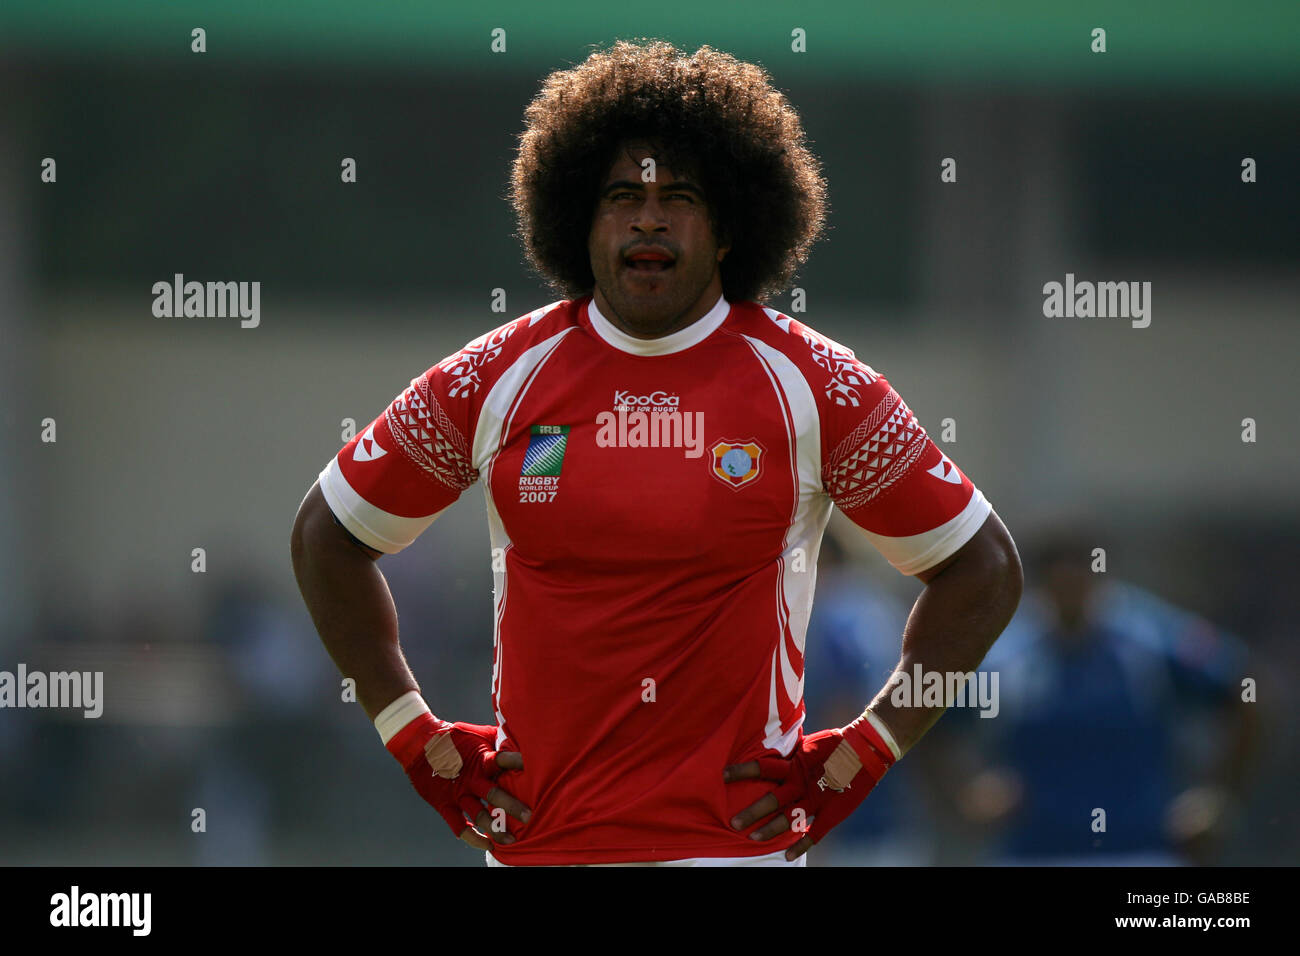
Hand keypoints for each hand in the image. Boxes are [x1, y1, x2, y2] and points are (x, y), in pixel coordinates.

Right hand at [392, 718, 531, 847]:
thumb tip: (521, 732)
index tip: (534, 768)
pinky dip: (473, 838)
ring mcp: (458, 794)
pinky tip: (487, 845)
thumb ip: (498, 738)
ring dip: (495, 828)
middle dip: (512, 806)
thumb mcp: (477, 733)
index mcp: (481, 759)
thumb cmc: (454, 737)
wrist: (420, 743)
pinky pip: (459, 827)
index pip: (503, 760)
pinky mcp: (445, 805)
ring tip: (511, 840)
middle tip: (529, 816)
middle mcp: (472, 779)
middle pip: (494, 794)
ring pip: (479, 815)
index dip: (517, 763)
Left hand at [724, 718, 894, 860]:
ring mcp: (815, 799)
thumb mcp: (808, 745)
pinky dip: (800, 845)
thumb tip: (770, 747)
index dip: (743, 771)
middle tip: (733, 822)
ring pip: (788, 818)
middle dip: (752, 811)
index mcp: (795, 765)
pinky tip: (786, 857)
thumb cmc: (835, 744)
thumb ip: (790, 753)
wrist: (866, 750)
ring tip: (752, 839)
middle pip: (771, 799)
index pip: (763, 767)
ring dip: (770, 829)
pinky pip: (814, 833)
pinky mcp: (831, 812)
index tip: (723, 775)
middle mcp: (801, 783)